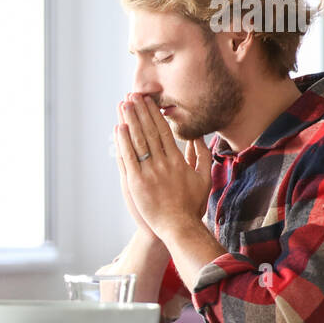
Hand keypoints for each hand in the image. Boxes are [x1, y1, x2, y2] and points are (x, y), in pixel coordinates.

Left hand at [115, 94, 211, 240]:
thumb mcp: (204, 178)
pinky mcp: (136, 183)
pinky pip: (128, 158)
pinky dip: (123, 142)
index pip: (165, 131)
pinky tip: (119, 128)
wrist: (178, 227)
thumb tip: (199, 137)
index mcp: (178, 161)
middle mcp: (164, 163)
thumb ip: (202, 156)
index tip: (149, 100)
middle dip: (141, 112)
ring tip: (123, 104)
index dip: (155, 114)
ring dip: (130, 121)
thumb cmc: (192, 205)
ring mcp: (149, 173)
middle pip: (150, 131)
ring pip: (138, 141)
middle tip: (133, 95)